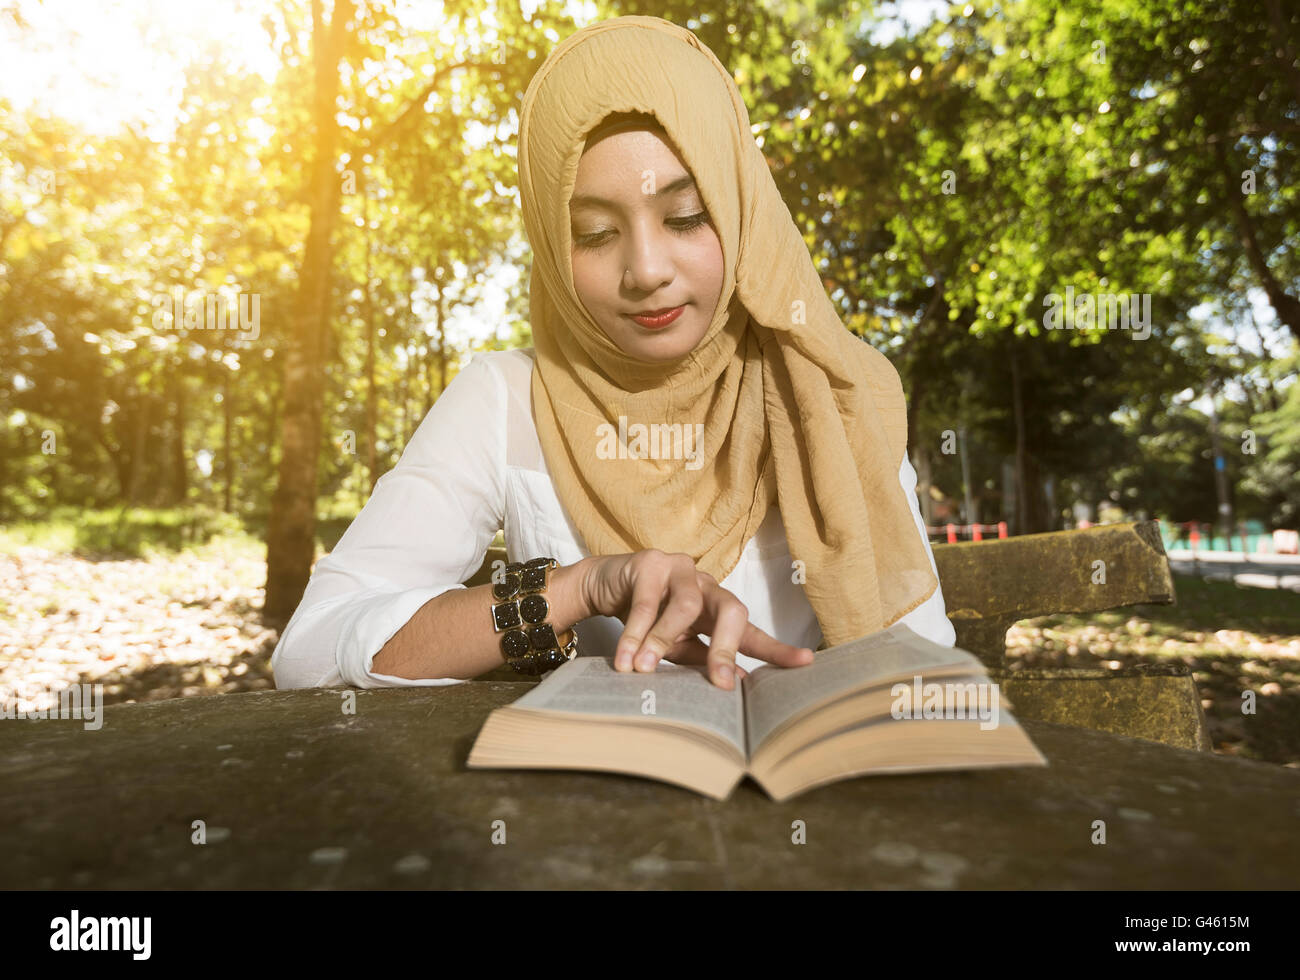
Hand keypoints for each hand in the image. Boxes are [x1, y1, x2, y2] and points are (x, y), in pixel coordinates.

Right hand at [578, 551, 813, 689]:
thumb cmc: (645, 619)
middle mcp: (706, 585)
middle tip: (718, 684)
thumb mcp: (676, 646)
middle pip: (732, 610)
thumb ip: (703, 658)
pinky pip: (647, 603)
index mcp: (716, 609)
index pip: (750, 632)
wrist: (603, 588)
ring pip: (687, 605)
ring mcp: (680, 570)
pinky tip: (625, 658)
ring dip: (664, 640)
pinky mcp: (650, 563)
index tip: (805, 662)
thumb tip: (737, 682)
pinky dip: (634, 634)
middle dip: (726, 648)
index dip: (776, 648)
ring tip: (643, 668)